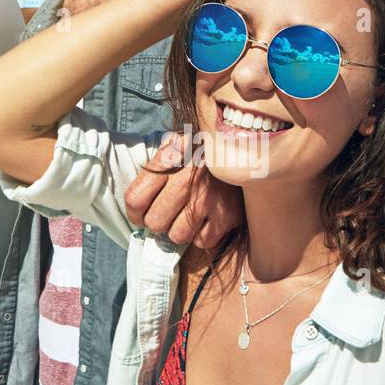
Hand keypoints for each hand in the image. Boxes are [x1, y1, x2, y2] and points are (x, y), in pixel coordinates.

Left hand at [125, 132, 243, 248]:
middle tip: (170, 211)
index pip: (135, 200)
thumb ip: (155, 166)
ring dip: (180, 229)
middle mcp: (187, 180)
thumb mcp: (177, 142)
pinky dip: (203, 234)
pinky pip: (202, 241)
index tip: (142, 213)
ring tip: (189, 213)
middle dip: (159, 220)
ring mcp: (210, 199)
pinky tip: (208, 218)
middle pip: (154, 223)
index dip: (135, 213)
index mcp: (170, 159)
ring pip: (177, 236)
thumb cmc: (204, 148)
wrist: (249, 145)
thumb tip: (136, 204)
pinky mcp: (228, 215)